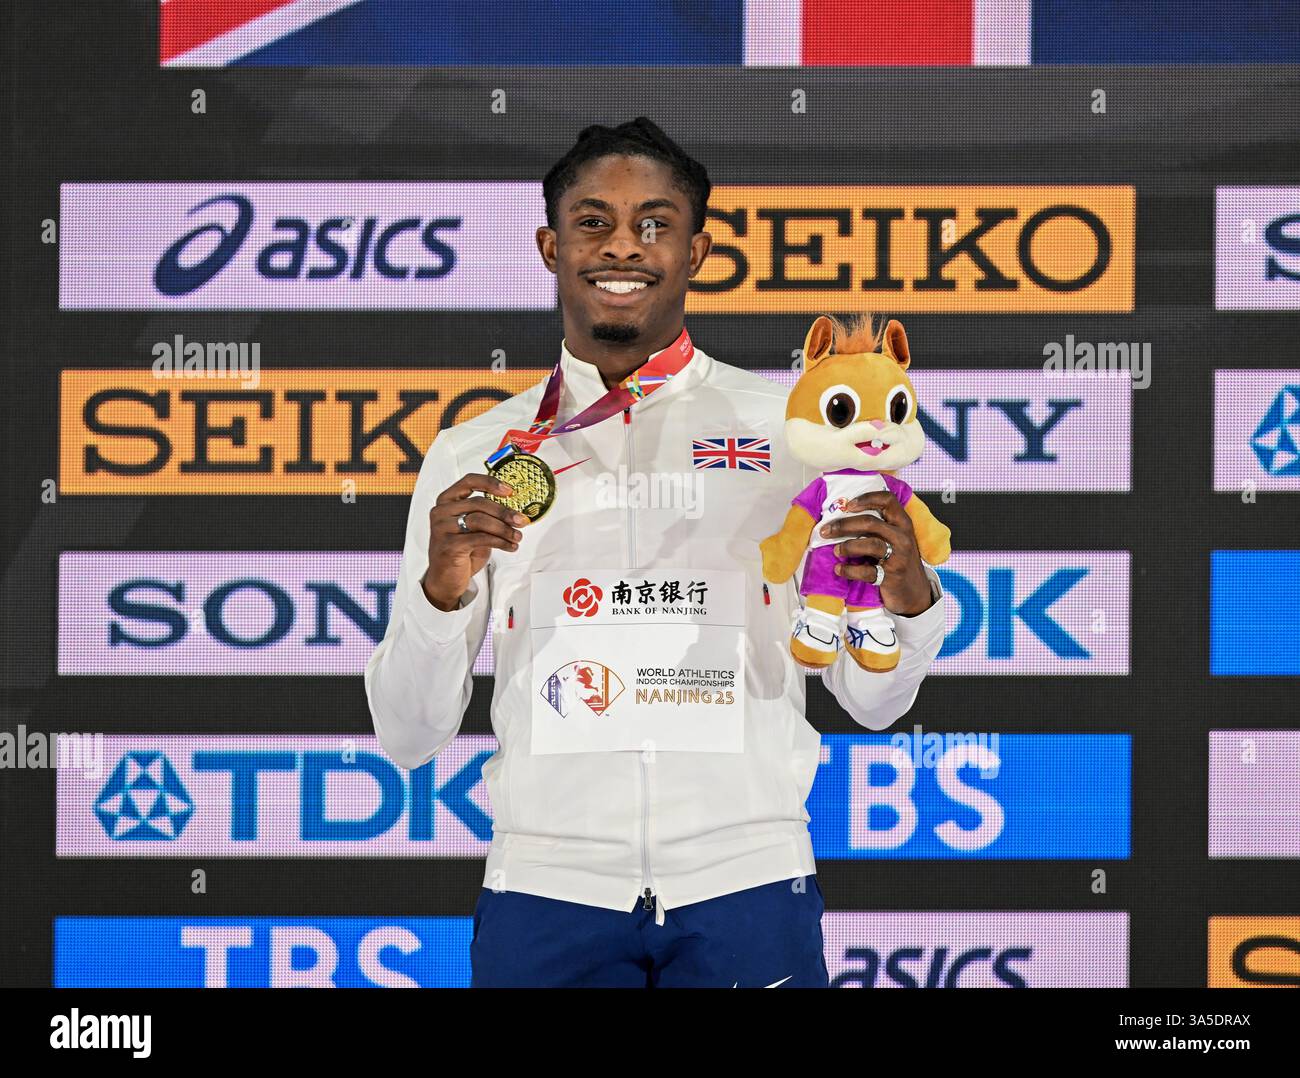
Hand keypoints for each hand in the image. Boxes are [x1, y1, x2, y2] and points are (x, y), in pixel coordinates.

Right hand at [423, 473, 526, 610]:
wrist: (445, 579)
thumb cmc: (461, 551)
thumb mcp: (473, 529)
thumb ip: (486, 515)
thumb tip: (514, 511)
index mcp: (446, 501)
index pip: (468, 481)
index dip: (490, 483)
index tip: (509, 491)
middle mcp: (441, 512)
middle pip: (479, 503)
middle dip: (504, 512)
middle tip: (521, 520)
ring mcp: (442, 528)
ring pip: (481, 520)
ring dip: (504, 529)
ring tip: (517, 537)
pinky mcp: (449, 545)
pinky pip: (481, 538)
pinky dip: (500, 542)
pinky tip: (510, 546)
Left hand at [817, 490, 933, 616]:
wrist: (915, 592)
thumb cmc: (899, 561)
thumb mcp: (896, 539)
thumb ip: (879, 527)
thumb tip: (842, 517)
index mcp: (903, 523)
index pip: (888, 500)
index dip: (866, 499)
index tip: (848, 505)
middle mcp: (902, 537)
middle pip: (870, 522)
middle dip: (844, 525)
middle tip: (826, 530)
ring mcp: (899, 557)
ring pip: (870, 544)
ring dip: (848, 546)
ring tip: (836, 551)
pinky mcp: (892, 577)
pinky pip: (867, 571)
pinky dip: (849, 570)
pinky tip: (839, 569)